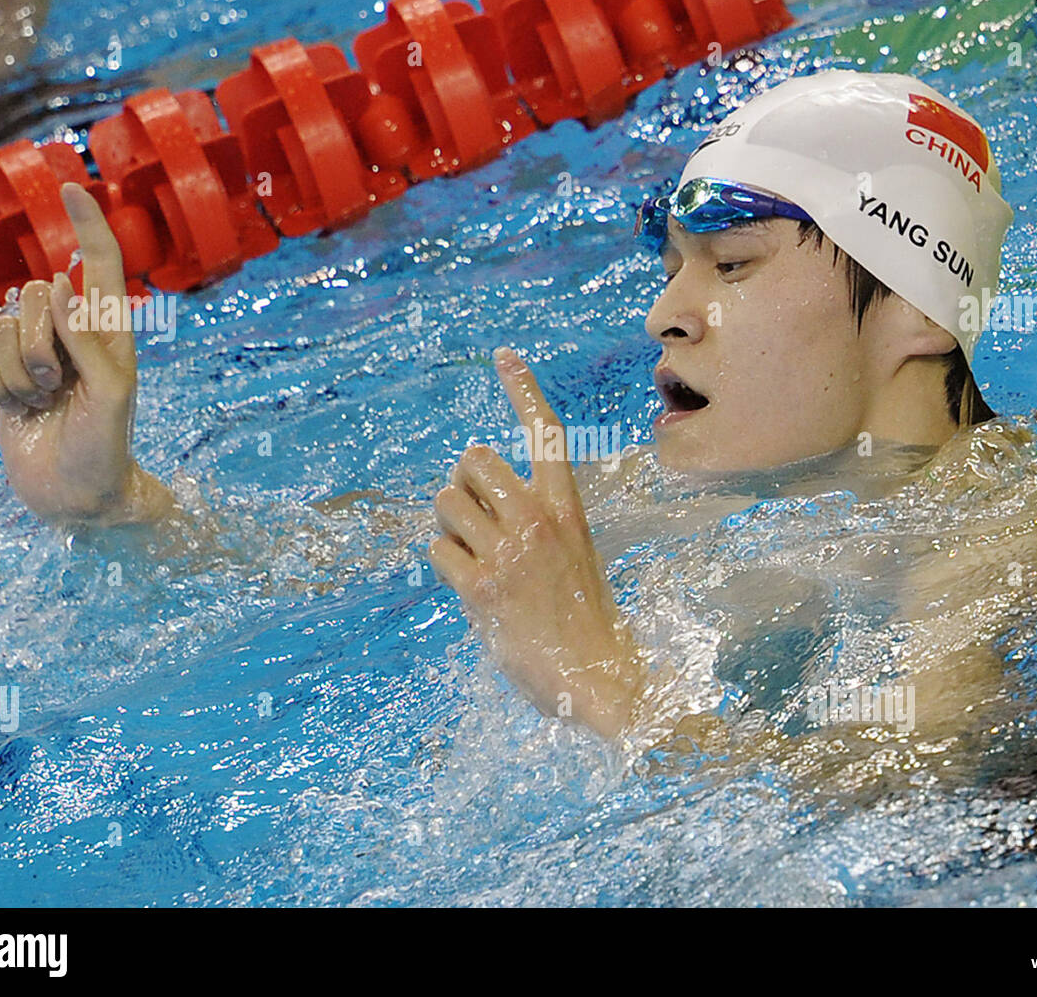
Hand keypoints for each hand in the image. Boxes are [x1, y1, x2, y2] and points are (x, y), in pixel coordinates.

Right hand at [0, 183, 171, 524]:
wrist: (78, 495)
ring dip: (17, 372)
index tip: (72, 188)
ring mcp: (34, 354)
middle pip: (34, 295)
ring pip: (2, 327)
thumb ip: (88, 339)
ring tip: (45, 402)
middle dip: (38, 343)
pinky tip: (21, 410)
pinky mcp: (3, 377)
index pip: (98, 263)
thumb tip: (62, 285)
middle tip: (57, 386)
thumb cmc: (108, 445)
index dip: (87, 225)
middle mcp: (70, 334)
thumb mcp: (113, 392)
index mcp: (108, 330)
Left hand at [429, 348, 643, 737]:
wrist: (600, 680)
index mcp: (567, 509)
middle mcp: (538, 520)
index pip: (546, 434)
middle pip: (473, 459)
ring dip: (446, 523)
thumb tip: (475, 508)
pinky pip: (435, 550)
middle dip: (461, 481)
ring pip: (445, 500)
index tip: (503, 356)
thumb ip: (535, 526)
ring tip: (468, 554)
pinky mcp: (481, 589)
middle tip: (471, 514)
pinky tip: (467, 586)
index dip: (523, 390)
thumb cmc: (586, 622)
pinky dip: (442, 563)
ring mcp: (509, 553)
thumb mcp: (575, 558)